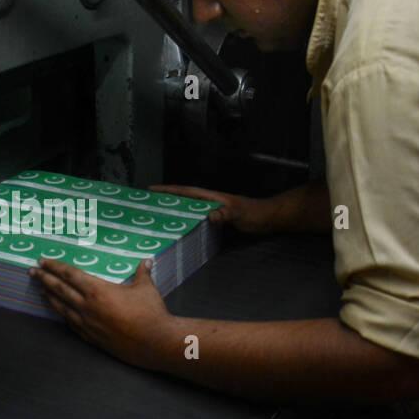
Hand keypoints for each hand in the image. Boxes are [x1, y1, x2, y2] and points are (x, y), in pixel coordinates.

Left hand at [29, 257, 171, 367]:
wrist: (154, 342)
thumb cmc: (150, 312)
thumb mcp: (146, 287)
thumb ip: (142, 272)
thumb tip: (146, 261)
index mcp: (97, 290)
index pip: (69, 274)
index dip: (54, 266)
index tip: (42, 261)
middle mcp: (87, 306)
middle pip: (59, 289)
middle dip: (44, 279)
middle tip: (31, 272)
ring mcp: (87, 323)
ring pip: (61, 308)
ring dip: (49, 297)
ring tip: (40, 291)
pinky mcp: (91, 337)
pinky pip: (71, 323)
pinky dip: (62, 315)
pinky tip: (58, 312)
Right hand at [148, 184, 269, 232]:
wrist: (270, 218)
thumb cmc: (256, 213)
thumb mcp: (240, 213)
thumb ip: (227, 213)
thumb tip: (210, 215)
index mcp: (212, 197)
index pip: (186, 191)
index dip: (169, 190)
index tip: (151, 189)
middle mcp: (210, 202)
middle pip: (183, 199)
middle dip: (166, 199)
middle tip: (148, 205)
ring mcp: (214, 210)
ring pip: (189, 209)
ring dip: (175, 211)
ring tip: (158, 218)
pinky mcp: (219, 219)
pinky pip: (197, 219)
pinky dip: (187, 221)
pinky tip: (181, 229)